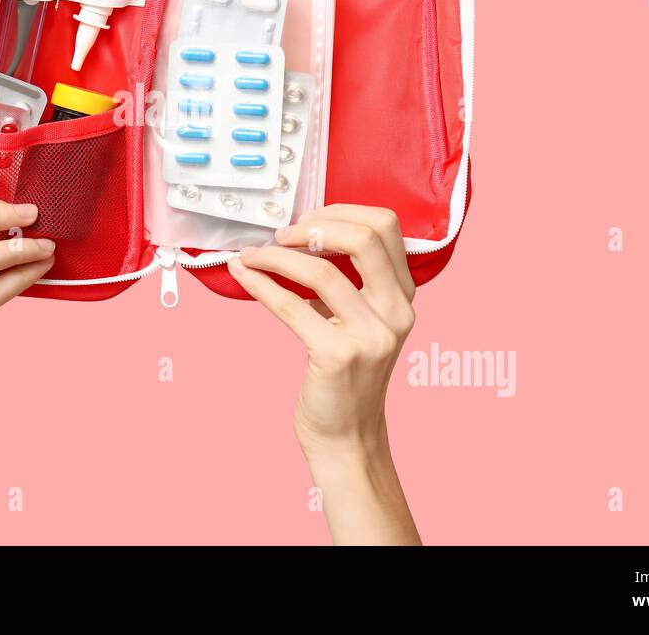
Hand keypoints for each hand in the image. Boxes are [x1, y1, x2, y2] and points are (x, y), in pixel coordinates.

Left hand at [226, 204, 419, 544]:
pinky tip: (244, 276)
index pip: (386, 227)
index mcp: (403, 297)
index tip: (307, 220)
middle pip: (365, 238)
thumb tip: (296, 235)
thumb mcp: (359, 320)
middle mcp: (396, 313)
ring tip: (252, 255)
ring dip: (276, 256)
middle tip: (281, 234)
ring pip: (321, 269)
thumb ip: (347, 281)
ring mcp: (370, 336)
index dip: (341, 213)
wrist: (346, 435)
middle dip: (314, 225)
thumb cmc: (345, 374)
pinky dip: (262, 285)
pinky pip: (292, 306)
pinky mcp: (337, 356)